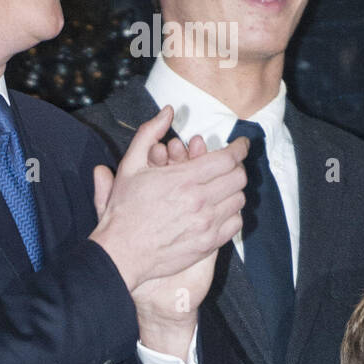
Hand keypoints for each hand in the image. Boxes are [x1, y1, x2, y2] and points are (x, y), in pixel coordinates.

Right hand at [90, 106, 246, 292]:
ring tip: (221, 186)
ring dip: (233, 190)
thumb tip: (168, 111)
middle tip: (228, 165)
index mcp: (183, 179)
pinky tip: (218, 209)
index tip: (241, 144)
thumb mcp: (130, 165)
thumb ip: (149, 133)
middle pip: (238, 177)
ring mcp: (206, 225)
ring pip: (239, 199)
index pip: (228, 158)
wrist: (121, 252)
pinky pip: (235, 224)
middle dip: (236, 166)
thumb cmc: (124, 209)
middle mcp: (200, 201)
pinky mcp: (208, 244)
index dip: (239, 148)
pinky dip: (231, 213)